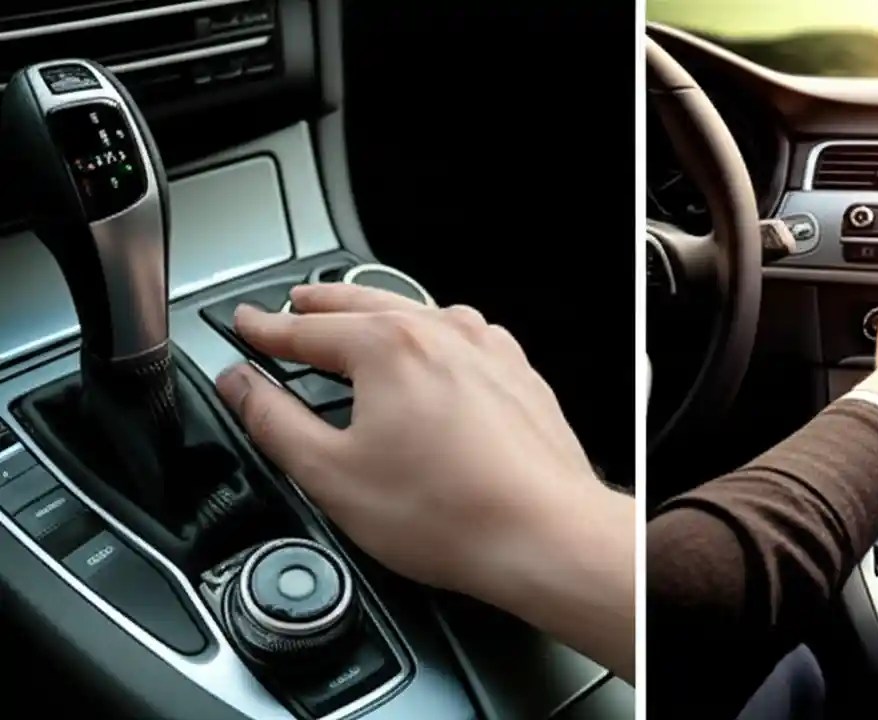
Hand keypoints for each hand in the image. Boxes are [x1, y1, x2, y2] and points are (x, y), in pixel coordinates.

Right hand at [214, 283, 634, 679]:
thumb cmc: (451, 514)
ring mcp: (487, 349)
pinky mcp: (518, 373)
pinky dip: (431, 335)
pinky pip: (463, 336)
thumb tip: (241, 386)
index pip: (306, 329)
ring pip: (417, 312)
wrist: (544, 535)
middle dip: (320, 305)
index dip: (266, 329)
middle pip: (363, 304)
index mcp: (389, 346)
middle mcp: (442, 332)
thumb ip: (274, 421)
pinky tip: (430, 355)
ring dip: (377, 312)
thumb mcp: (332, 474)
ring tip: (353, 321)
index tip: (246, 324)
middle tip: (293, 306)